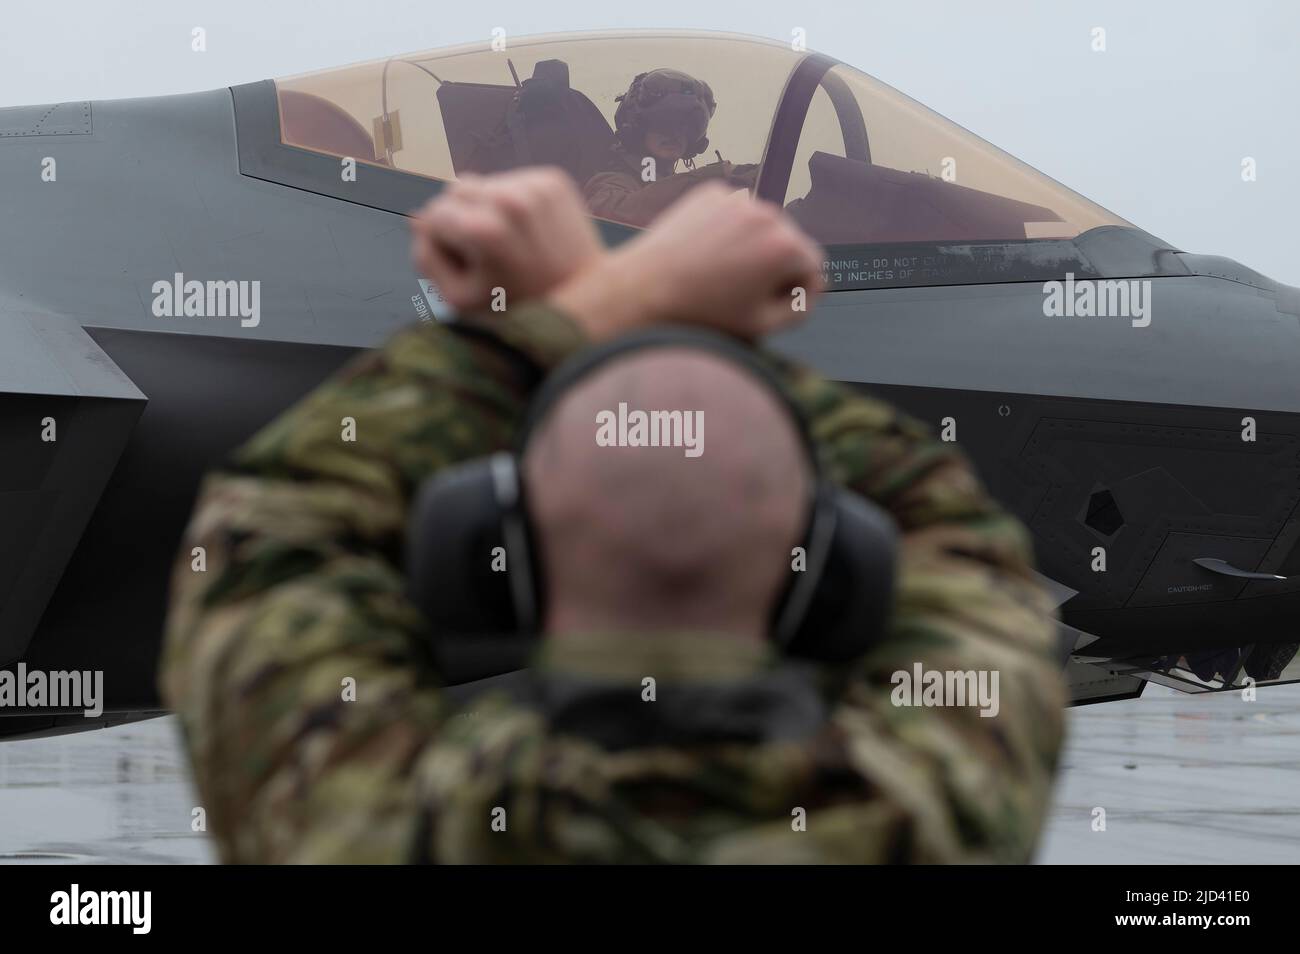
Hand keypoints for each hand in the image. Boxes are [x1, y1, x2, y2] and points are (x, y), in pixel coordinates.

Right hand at [409, 167, 603, 310]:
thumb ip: (426, 259)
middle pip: (456, 191)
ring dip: (489, 208)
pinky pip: (514, 181)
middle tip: (489, 253)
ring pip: (486, 184)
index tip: (467, 263)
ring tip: (512, 243)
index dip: (443, 242)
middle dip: (462, 219)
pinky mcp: (553, 180)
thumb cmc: (516, 306)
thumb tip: (416, 219)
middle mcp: (507, 200)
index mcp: (481, 229)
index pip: (432, 214)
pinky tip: (530, 232)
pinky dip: (515, 202)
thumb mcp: (459, 299)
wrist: (585, 297)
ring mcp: (533, 187)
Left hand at [550, 182, 823, 341]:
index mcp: (786, 247)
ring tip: (719, 277)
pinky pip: (733, 215)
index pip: (814, 266)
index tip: (773, 305)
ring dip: (751, 248)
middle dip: (774, 267)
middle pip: (789, 242)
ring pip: (760, 227)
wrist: (640, 292)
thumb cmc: (701, 315)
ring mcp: (738, 199)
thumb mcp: (761, 325)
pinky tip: (703, 256)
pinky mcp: (711, 194)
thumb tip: (809, 286)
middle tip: (741, 295)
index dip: (798, 292)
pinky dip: (726, 233)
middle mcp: (767, 214)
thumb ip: (800, 307)